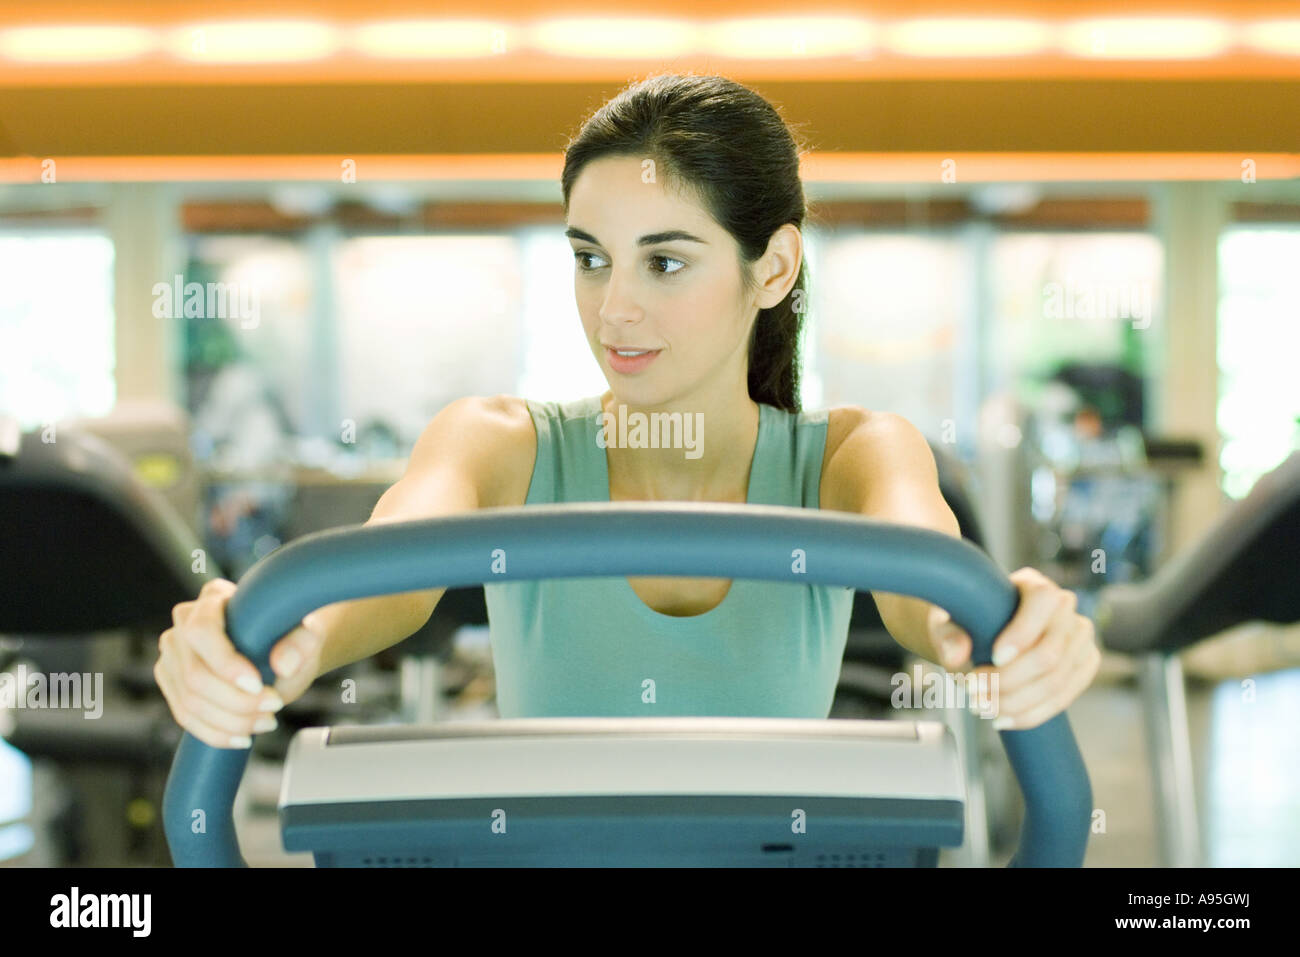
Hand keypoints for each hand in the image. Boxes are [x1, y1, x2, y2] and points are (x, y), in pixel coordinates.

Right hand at [154, 578, 325, 748]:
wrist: (282, 651)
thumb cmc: (291, 636)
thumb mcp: (307, 634)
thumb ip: (302, 642)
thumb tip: (283, 664)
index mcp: (214, 596)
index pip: (203, 631)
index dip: (226, 664)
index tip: (259, 685)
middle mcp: (184, 621)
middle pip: (194, 674)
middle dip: (237, 702)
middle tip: (273, 708)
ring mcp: (173, 653)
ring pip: (189, 701)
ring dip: (230, 722)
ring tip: (265, 722)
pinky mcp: (171, 681)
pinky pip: (184, 716)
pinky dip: (215, 733)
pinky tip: (243, 736)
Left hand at [925, 567, 1100, 730]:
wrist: (982, 633)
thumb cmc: (966, 621)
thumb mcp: (948, 620)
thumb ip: (947, 634)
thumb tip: (955, 657)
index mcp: (1035, 585)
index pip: (1043, 602)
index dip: (1022, 634)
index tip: (993, 659)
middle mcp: (1064, 607)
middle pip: (1050, 653)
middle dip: (1009, 681)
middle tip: (974, 693)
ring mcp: (1079, 637)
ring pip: (1057, 681)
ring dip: (1016, 703)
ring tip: (982, 708)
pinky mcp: (1083, 665)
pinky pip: (1064, 697)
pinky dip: (1032, 714)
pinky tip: (1004, 719)